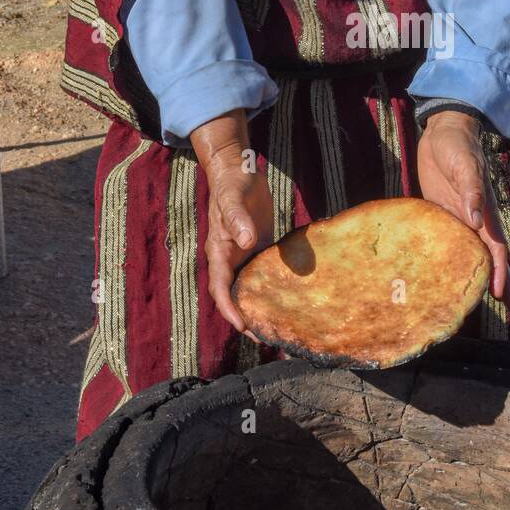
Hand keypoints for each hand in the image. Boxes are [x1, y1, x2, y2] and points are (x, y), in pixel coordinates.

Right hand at [190, 109, 273, 333]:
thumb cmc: (232, 185)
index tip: (243, 326)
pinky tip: (289, 297)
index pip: (220, 288)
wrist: (239, 171)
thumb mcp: (233, 201)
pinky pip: (264, 273)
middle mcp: (230, 258)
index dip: (229, 309)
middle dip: (246, 317)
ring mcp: (244, 255)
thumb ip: (238, 221)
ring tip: (278, 326)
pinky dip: (273, 287)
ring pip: (249, 288)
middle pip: (234, 295)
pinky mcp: (258, 248)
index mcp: (219, 252)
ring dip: (260, 306)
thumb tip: (246, 242)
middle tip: (266, 337)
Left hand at [416, 110, 509, 311]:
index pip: (495, 248)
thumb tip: (477, 221)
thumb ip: (471, 190)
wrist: (442, 132)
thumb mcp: (465, 165)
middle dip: (502, 282)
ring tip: (483, 301)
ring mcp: (459, 219)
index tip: (502, 295)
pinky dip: (454, 261)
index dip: (500, 272)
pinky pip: (449, 243)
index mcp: (484, 210)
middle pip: (490, 257)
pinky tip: (449, 275)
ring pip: (471, 254)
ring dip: (478, 276)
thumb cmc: (457, 146)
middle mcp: (475, 220)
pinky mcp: (442, 215)